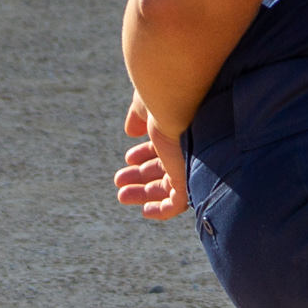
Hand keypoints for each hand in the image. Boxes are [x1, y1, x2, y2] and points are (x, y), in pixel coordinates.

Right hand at [116, 92, 189, 220]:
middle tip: (119, 180)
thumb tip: (132, 131)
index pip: (164, 149)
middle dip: (141, 176)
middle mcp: (187, 149)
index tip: (129, 158)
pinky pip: (178, 204)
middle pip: (165, 169)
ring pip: (168, 188)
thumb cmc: (161, 96)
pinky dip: (162, 210)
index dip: (145, 155)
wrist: (177, 99)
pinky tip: (146, 210)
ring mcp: (188, 165)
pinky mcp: (186, 179)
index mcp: (179, 131)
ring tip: (122, 194)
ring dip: (145, 194)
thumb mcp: (146, 106)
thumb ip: (139, 117)